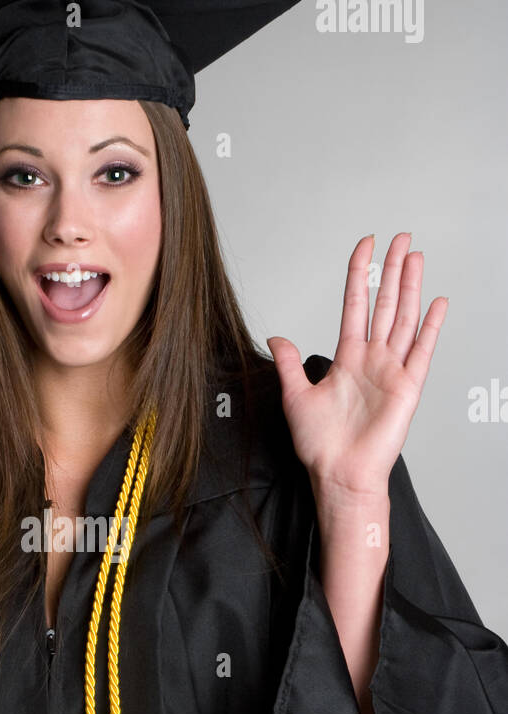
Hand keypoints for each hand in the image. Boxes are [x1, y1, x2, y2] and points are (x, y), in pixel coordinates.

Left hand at [266, 233, 447, 495]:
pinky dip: (431, 326)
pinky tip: (438, 302)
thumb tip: (275, 338)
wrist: (338, 475)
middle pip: (386, 303)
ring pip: (404, 318)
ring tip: (415, 256)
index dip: (360, 274)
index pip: (356, 304)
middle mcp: (372, 360)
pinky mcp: (408, 387)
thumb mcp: (294, 397)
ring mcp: (392, 371)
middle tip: (401, 237)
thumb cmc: (320, 445)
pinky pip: (423, 351)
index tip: (366, 247)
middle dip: (393, 269)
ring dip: (410, 286)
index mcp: (347, 358)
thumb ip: (288, 364)